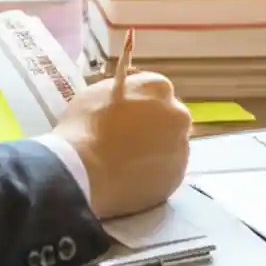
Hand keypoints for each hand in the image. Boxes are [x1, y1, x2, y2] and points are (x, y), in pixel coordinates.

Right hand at [51, 72, 191, 219]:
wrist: (84, 170)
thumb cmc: (85, 127)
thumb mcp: (99, 93)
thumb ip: (124, 91)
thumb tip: (130, 100)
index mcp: (159, 88)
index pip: (156, 90)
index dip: (140, 103)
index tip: (128, 113)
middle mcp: (178, 115)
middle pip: (169, 118)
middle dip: (153, 127)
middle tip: (128, 139)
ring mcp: (181, 147)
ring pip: (170, 147)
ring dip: (155, 151)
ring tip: (127, 162)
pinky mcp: (176, 177)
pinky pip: (166, 172)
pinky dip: (153, 174)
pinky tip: (132, 177)